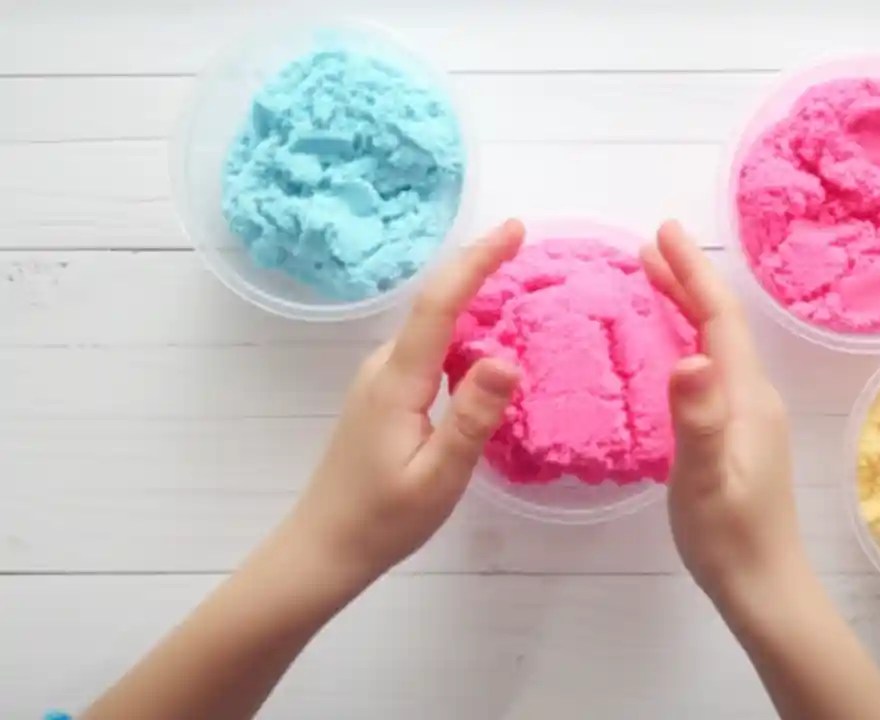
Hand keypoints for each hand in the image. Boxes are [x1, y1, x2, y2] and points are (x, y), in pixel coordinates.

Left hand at [289, 220, 524, 583]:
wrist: (325, 547)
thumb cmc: (383, 519)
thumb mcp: (439, 476)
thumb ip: (473, 418)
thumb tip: (506, 357)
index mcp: (398, 380)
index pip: (440, 305)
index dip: (477, 261)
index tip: (516, 229)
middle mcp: (385, 368)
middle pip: (436, 306)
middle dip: (481, 272)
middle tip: (530, 253)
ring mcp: (380, 381)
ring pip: (433, 330)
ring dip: (473, 306)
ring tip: (521, 295)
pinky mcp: (384, 396)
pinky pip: (429, 352)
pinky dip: (462, 338)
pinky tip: (487, 351)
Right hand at [641, 221, 808, 607]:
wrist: (764, 585)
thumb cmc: (728, 536)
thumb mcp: (702, 479)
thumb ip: (698, 418)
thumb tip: (690, 356)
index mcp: (745, 397)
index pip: (719, 319)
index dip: (692, 274)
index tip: (662, 232)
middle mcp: (753, 397)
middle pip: (721, 324)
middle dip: (688, 281)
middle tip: (651, 245)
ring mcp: (749, 416)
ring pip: (719, 344)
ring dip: (689, 308)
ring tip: (656, 280)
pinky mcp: (741, 435)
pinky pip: (715, 368)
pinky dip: (690, 340)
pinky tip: (674, 352)